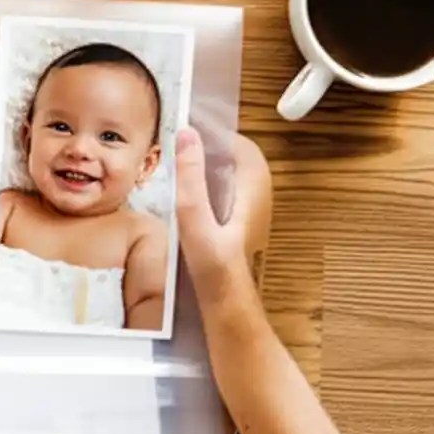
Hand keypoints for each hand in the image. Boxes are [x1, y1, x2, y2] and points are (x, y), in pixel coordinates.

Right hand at [175, 128, 271, 298]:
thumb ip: (191, 179)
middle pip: (236, 159)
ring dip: (208, 165)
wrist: (228, 308)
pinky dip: (207, 185)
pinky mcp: (238, 227)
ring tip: (177, 160)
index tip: (191, 124)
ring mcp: (248, 214)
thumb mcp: (196, 220)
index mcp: (251, 190)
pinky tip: (184, 193)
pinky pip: (224, 194)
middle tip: (180, 140)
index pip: (242, 146)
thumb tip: (188, 135)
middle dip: (211, 146)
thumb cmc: (215, 270)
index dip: (218, 132)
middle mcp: (255, 198)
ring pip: (231, 177)